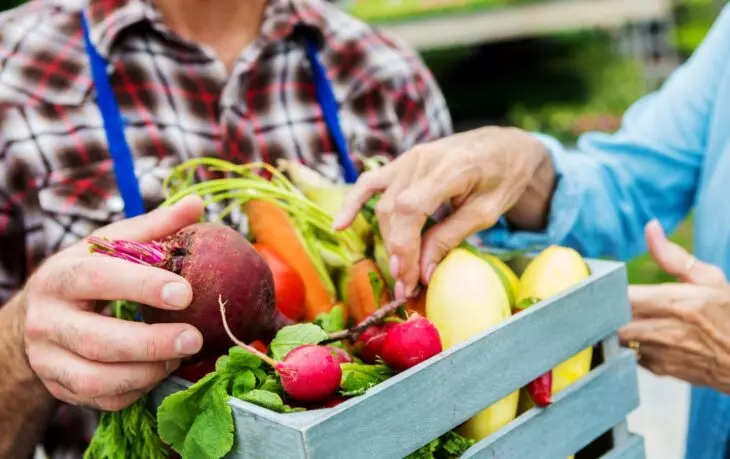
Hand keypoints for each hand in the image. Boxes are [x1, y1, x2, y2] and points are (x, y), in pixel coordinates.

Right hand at [23, 195, 205, 410]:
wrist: (40, 315)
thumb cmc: (88, 275)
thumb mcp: (110, 246)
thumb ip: (153, 228)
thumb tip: (196, 204)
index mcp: (62, 276)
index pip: (98, 278)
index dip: (142, 286)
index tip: (186, 293)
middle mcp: (47, 319)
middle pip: (97, 340)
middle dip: (152, 343)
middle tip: (195, 339)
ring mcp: (48, 358)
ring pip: (96, 378)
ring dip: (146, 372)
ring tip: (179, 357)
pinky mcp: (59, 387)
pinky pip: (100, 400)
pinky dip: (136, 391)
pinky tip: (158, 372)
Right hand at [334, 127, 549, 298]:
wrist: (504, 145)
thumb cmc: (503, 177)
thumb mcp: (487, 212)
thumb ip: (451, 237)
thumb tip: (423, 273)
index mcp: (450, 167)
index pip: (411, 210)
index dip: (405, 248)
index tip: (409, 279)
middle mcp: (423, 159)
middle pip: (394, 211)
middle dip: (398, 253)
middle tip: (407, 286)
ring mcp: (409, 158)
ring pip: (383, 204)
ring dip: (387, 240)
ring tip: (399, 271)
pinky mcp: (402, 162)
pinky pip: (370, 183)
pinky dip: (353, 203)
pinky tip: (340, 225)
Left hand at [619, 219, 729, 391]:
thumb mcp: (709, 279)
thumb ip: (673, 256)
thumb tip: (651, 227)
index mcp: (676, 303)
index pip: (622, 297)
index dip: (606, 291)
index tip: (602, 285)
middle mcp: (665, 330)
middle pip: (611, 322)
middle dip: (602, 312)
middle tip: (601, 302)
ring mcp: (661, 354)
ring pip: (616, 340)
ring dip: (611, 328)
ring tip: (613, 317)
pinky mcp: (659, 370)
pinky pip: (628, 355)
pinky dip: (625, 345)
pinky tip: (634, 335)